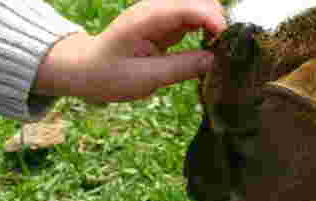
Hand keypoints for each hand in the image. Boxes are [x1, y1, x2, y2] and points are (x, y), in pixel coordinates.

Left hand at [34, 0, 226, 102]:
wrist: (86, 69)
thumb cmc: (108, 74)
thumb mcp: (144, 78)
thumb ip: (180, 68)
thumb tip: (213, 61)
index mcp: (146, 18)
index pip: (187, 7)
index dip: (212, 19)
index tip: (228, 41)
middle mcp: (155, 10)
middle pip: (199, 1)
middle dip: (218, 21)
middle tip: (229, 52)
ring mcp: (161, 15)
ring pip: (200, 8)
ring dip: (215, 25)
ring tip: (223, 52)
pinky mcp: (166, 24)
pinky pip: (194, 20)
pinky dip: (207, 31)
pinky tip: (212, 49)